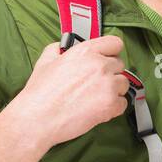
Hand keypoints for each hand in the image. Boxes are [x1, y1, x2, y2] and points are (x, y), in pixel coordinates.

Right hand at [10, 36, 129, 149]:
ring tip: (95, 97)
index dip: (111, 52)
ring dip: (114, 90)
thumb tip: (64, 47)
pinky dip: (114, 107)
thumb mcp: (45, 61)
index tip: (106, 58)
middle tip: (95, 83)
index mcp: (86, 52)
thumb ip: (58, 49)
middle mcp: (100, 65)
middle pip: (120, 64)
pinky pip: (123, 103)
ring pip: (124, 84)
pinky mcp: (111, 104)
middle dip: (110, 73)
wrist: (38, 118)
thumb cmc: (40, 93)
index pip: (115, 43)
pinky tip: (98, 108)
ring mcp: (108, 85)